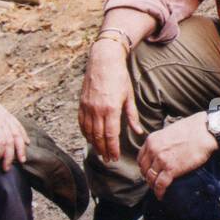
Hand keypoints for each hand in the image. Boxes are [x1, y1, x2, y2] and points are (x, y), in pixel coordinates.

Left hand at [0, 92, 28, 171]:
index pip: (0, 143)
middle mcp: (1, 119)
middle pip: (10, 141)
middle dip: (10, 156)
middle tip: (6, 168)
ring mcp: (6, 116)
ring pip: (17, 134)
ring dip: (20, 148)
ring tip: (22, 160)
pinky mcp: (7, 114)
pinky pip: (18, 125)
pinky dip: (23, 134)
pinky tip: (26, 142)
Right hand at [78, 39, 143, 162]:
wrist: (103, 60)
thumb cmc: (119, 76)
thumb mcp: (129, 96)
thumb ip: (132, 116)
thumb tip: (138, 132)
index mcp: (111, 108)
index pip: (110, 135)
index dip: (113, 148)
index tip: (115, 158)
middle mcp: (97, 109)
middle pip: (98, 136)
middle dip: (103, 150)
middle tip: (108, 160)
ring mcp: (87, 106)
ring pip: (88, 131)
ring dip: (94, 144)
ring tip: (100, 152)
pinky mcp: (81, 102)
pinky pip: (81, 122)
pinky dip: (85, 132)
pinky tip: (89, 138)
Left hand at [138, 111, 215, 199]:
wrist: (205, 132)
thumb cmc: (191, 129)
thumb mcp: (169, 131)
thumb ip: (162, 142)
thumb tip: (163, 150)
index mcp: (152, 140)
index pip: (141, 158)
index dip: (144, 167)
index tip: (149, 171)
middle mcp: (153, 150)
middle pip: (144, 169)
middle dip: (148, 177)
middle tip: (154, 182)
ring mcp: (161, 160)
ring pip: (151, 178)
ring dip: (153, 186)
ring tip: (158, 190)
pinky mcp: (171, 169)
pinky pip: (160, 184)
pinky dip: (159, 192)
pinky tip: (161, 196)